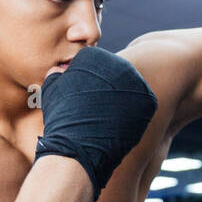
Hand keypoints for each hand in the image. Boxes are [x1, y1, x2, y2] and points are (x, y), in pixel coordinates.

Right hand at [35, 46, 157, 200]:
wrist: (79, 146)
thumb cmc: (61, 120)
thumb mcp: (52, 91)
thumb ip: (57, 76)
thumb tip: (58, 71)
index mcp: (95, 55)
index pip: (95, 66)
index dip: (88, 86)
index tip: (83, 102)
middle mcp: (119, 62)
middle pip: (115, 75)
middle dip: (106, 92)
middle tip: (97, 112)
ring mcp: (136, 81)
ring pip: (130, 89)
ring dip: (121, 102)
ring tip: (107, 121)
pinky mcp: (149, 100)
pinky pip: (143, 104)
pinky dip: (134, 115)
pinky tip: (120, 125)